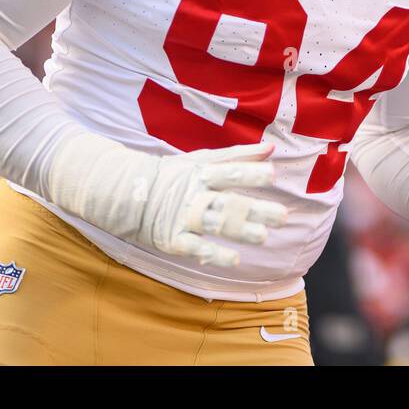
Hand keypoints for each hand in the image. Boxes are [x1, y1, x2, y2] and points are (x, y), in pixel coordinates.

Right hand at [47, 135, 288, 268]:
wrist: (125, 192)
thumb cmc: (173, 174)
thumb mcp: (203, 159)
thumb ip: (239, 156)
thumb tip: (272, 148)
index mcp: (202, 172)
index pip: (228, 172)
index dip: (249, 173)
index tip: (272, 176)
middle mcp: (194, 194)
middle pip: (228, 201)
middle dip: (255, 209)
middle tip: (283, 215)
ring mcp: (182, 216)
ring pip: (214, 224)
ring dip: (239, 231)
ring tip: (264, 237)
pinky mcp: (172, 238)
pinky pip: (196, 247)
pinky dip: (215, 253)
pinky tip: (235, 259)